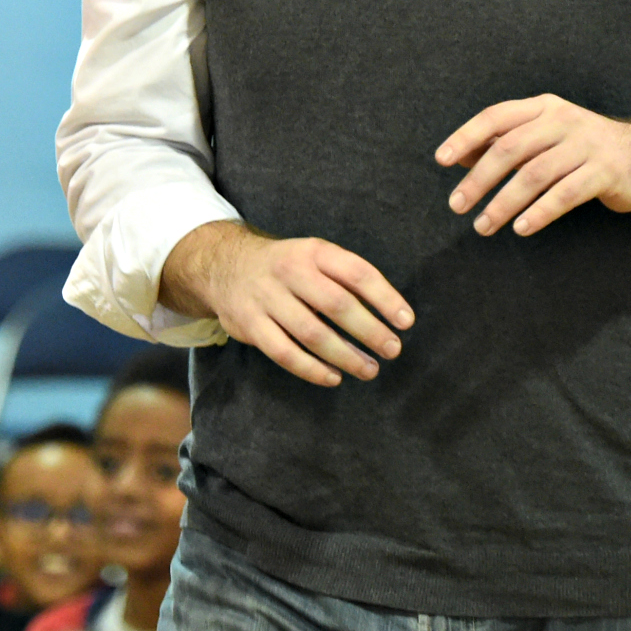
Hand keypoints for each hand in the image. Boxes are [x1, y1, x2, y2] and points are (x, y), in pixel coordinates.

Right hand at [159, 221, 410, 387]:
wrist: (225, 266)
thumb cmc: (286, 267)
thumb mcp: (314, 256)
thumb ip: (346, 278)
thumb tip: (390, 314)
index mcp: (313, 251)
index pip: (357, 272)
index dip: (385, 297)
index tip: (406, 321)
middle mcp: (289, 271)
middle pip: (336, 305)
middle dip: (370, 331)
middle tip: (392, 350)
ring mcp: (266, 298)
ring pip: (312, 333)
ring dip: (346, 356)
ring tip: (370, 369)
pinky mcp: (250, 325)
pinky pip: (284, 353)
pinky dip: (312, 370)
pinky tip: (334, 378)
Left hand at [438, 95, 630, 237]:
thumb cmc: (584, 150)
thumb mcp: (546, 137)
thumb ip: (507, 143)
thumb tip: (461, 157)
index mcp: (544, 107)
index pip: (496, 116)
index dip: (466, 136)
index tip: (442, 160)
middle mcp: (564, 120)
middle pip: (511, 148)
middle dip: (479, 179)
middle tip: (457, 205)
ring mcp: (587, 144)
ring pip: (535, 174)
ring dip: (504, 203)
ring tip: (483, 226)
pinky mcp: (606, 171)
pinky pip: (565, 194)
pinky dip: (539, 213)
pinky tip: (521, 229)